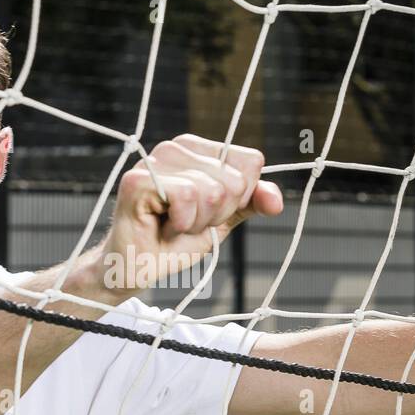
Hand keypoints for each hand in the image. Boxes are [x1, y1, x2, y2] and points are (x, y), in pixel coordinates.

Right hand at [95, 134, 283, 297]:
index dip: (240, 197)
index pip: (251, 161)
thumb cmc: (175, 241)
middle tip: (188, 223)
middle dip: (217, 214)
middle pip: (235, 180)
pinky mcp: (139, 179)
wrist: (138, 267)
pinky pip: (187, 197)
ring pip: (213, 190)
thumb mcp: (223, 220)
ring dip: (198, 221)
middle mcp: (177, 146)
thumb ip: (250, 203)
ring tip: (174, 225)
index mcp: (199, 149)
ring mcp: (156, 160)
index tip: (210, 213)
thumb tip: (277, 201)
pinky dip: (182, 223)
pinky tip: (163, 226)